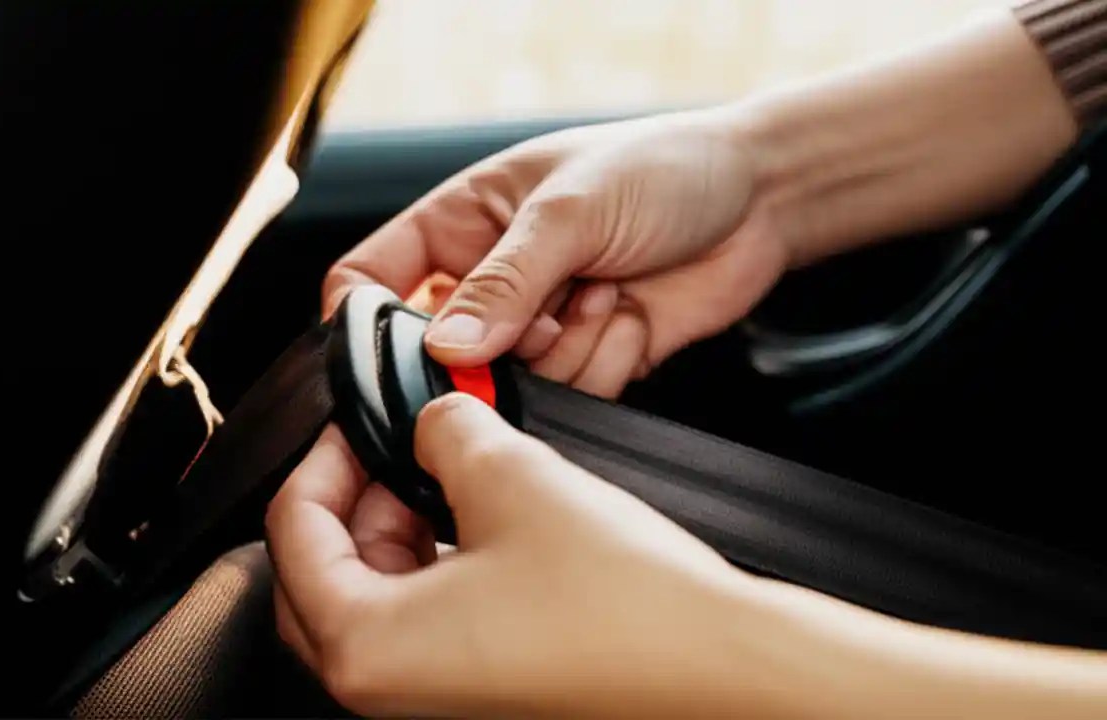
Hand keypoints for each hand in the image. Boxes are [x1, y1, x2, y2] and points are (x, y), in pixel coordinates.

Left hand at [265, 393, 765, 718]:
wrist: (721, 667)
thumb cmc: (623, 606)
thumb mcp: (510, 477)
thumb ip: (444, 430)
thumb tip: (428, 416)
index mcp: (364, 646)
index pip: (292, 532)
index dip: (324, 456)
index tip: (358, 419)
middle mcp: (386, 686)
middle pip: (322, 569)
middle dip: (356, 494)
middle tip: (396, 442)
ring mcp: (434, 692)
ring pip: (374, 592)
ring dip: (400, 521)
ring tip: (449, 466)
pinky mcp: (481, 686)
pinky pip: (426, 616)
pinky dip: (437, 557)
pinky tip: (483, 513)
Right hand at [323, 109, 787, 398]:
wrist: (762, 201)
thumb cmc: (663, 170)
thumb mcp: (572, 211)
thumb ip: (505, 282)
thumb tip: (444, 345)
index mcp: (463, 222)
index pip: (373, 277)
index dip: (366, 321)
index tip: (393, 355)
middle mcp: (492, 280)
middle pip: (443, 352)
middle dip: (495, 352)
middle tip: (541, 318)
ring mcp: (538, 327)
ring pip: (511, 386)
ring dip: (566, 349)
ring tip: (605, 290)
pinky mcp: (587, 363)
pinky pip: (571, 398)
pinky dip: (605, 362)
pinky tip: (630, 312)